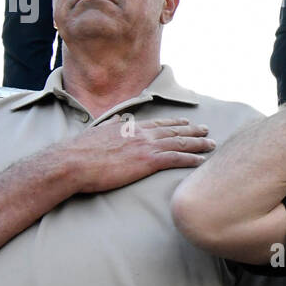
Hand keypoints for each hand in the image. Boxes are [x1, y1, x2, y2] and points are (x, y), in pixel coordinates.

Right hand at [57, 117, 215, 193]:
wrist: (73, 161)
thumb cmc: (80, 152)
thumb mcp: (97, 133)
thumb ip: (110, 128)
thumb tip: (115, 123)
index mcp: (130, 128)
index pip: (159, 123)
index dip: (175, 123)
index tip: (187, 123)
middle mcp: (141, 134)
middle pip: (174, 131)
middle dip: (193, 131)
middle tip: (207, 131)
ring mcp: (145, 147)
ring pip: (179, 143)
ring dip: (198, 144)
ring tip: (212, 144)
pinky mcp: (147, 162)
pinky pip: (175, 159)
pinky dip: (191, 159)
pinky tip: (202, 161)